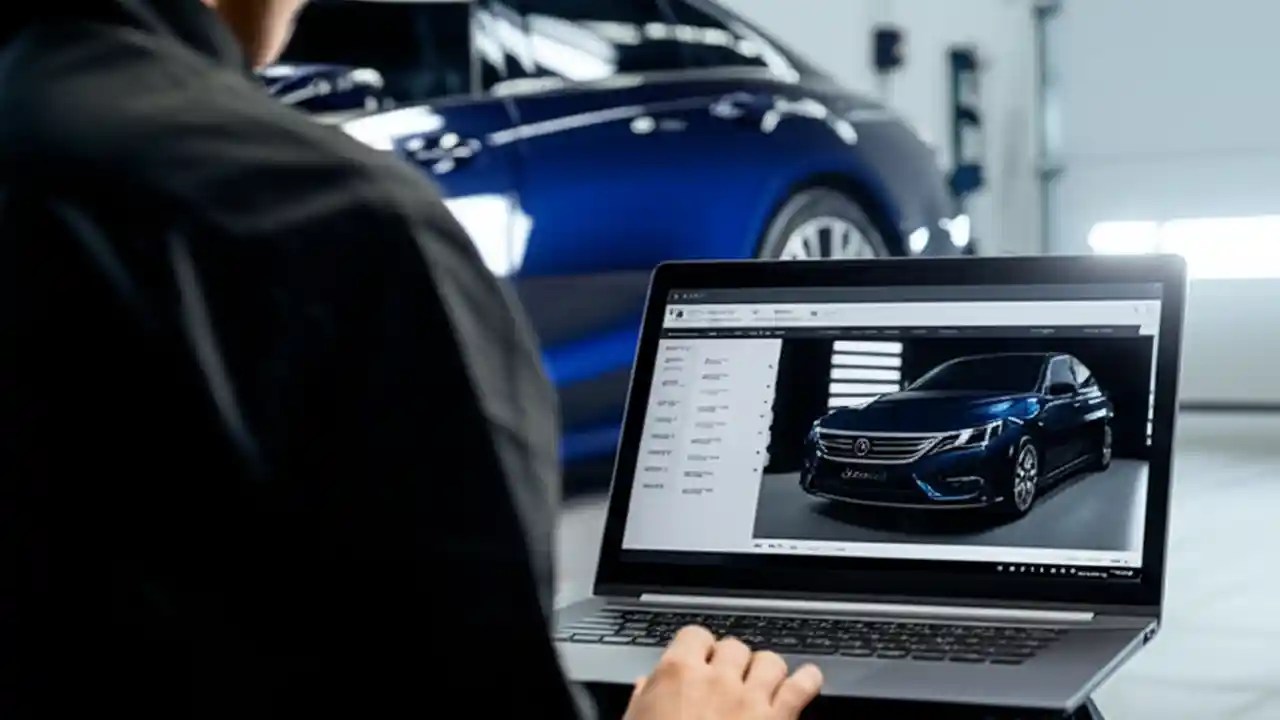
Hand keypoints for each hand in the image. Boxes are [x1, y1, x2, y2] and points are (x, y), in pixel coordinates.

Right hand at [623, 626, 823, 719]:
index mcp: (676, 675)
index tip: (700, 659)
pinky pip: (801, 687)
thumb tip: (646, 685)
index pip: (695, 635)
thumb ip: (643, 700)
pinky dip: (808, 680)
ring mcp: (750, 699)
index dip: (700, 648)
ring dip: (767, 670)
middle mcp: (716, 679)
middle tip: (730, 679)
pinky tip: (808, 680)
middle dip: (734, 662)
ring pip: (769, 660)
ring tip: (764, 683)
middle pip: (734, 647)